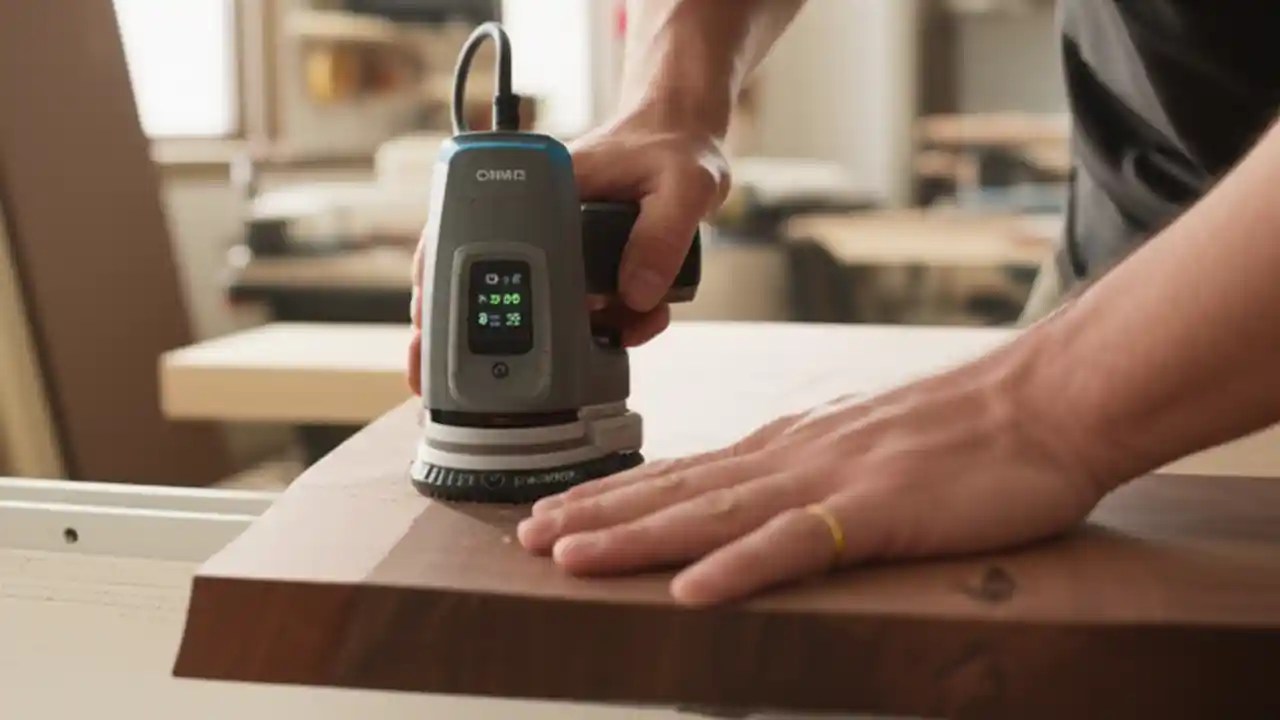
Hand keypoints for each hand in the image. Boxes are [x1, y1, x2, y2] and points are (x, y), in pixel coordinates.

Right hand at [407, 113, 729, 393]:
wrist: (690, 135)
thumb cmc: (675, 145)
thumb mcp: (683, 186)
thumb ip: (662, 238)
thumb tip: (635, 296)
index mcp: (545, 187)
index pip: (468, 226)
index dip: (437, 274)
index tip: (426, 319)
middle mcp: (543, 218)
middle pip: (490, 278)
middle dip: (476, 331)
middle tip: (458, 374)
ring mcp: (564, 247)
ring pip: (537, 305)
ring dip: (557, 339)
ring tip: (592, 348)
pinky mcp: (590, 268)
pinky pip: (582, 311)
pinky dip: (602, 333)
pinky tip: (633, 330)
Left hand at [517, 356, 1110, 605]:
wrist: (1044, 401)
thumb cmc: (964, 429)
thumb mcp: (865, 443)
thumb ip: (811, 468)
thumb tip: (763, 494)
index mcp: (789, 444)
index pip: (683, 472)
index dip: (613, 496)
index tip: (556, 515)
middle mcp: (791, 455)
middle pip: (676, 490)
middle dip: (596, 516)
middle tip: (526, 537)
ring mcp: (830, 479)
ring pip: (713, 513)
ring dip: (635, 537)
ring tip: (567, 557)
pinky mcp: (878, 508)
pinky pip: (797, 545)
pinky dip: (738, 567)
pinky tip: (689, 591)